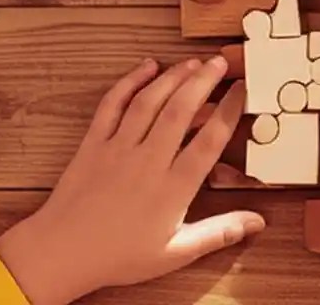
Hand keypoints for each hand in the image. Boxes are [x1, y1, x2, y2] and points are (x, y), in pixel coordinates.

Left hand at [0, 58, 258, 303]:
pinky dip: (130, 82)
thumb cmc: (119, 256)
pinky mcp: (94, 143)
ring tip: (193, 62)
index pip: (209, 141)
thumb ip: (218, 233)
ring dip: (173, 77)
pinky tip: (146, 67)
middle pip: (181, 111)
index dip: (228, 111)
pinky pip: (113, 104)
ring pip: (149, 102)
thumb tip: (258, 222)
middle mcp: (148, 162)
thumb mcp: (175, 252)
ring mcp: (118, 148)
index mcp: (173, 188)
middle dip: (204, 81)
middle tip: (221, 63)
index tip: (242, 91)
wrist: (62, 253)